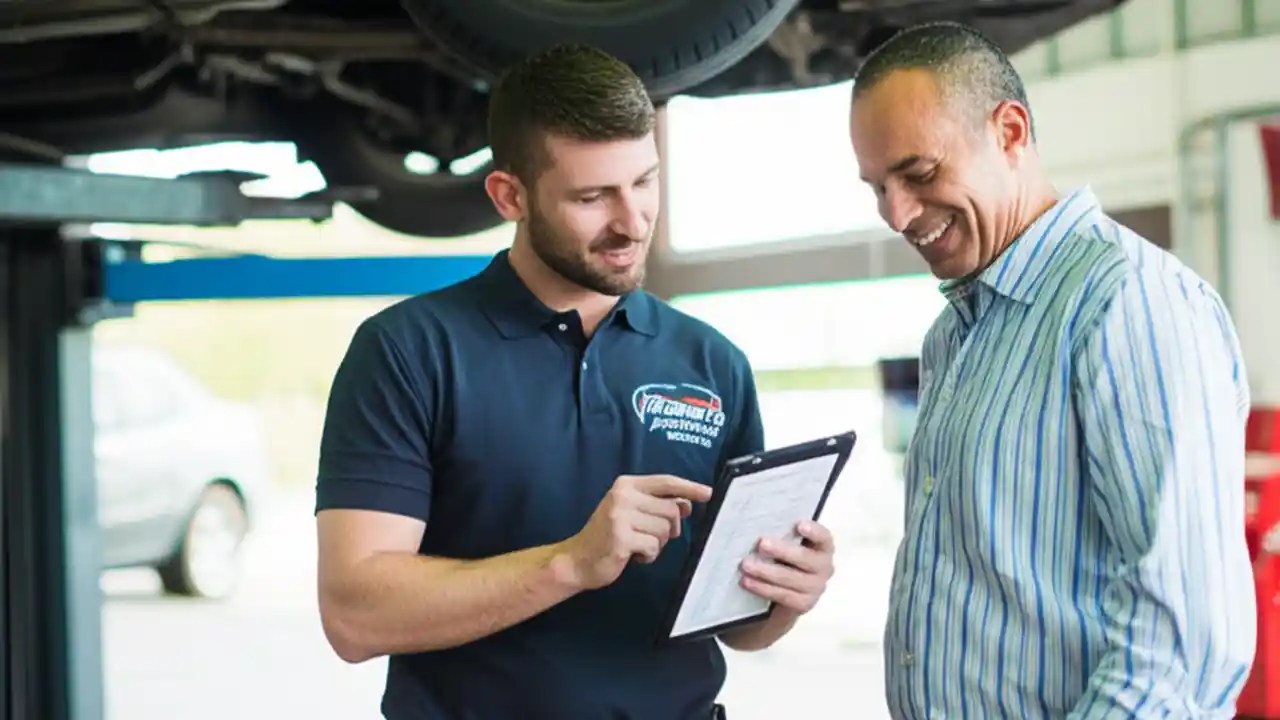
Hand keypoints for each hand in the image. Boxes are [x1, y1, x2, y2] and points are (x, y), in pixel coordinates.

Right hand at [561, 474, 711, 590]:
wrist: (577, 560)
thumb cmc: (607, 536)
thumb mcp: (631, 512)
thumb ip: (657, 505)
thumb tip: (687, 504)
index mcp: (626, 485)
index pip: (666, 482)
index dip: (689, 487)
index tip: (708, 493)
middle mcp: (623, 496)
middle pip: (672, 510)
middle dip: (669, 529)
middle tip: (648, 536)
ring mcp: (620, 516)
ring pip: (665, 530)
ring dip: (656, 544)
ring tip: (636, 545)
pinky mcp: (621, 538)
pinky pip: (653, 547)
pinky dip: (648, 556)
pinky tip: (631, 555)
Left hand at [739, 520, 834, 614]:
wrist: (789, 590)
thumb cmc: (786, 558)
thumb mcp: (790, 544)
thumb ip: (783, 534)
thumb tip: (757, 522)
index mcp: (823, 548)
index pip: (824, 538)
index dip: (814, 531)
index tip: (799, 524)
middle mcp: (824, 568)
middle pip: (805, 559)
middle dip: (782, 551)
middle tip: (761, 544)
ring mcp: (816, 588)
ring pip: (790, 579)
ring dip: (765, 572)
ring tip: (746, 565)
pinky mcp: (804, 604)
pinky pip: (782, 595)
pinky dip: (763, 588)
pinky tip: (747, 582)